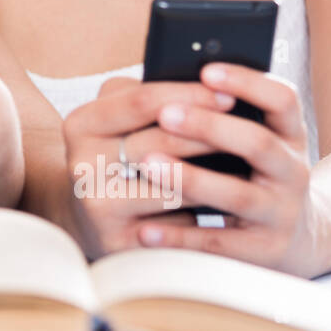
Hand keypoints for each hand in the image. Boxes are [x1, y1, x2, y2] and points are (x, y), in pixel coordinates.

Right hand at [61, 76, 237, 259]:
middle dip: (210, 134)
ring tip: (246, 166)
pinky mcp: (119, 241)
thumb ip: (147, 98)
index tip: (229, 94)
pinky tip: (224, 204)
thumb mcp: (119, 119)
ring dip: (214, 177)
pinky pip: (175, 225)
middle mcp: (81, 165)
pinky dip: (203, 215)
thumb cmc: (118, 156)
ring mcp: (97, 207)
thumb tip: (208, 89)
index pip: (142, 100)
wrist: (90, 217)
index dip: (190, 95)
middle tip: (250, 131)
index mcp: (80, 124)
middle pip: (159, 142)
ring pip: (172, 186)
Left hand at [134, 63, 328, 276]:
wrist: (297, 241)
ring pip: (238, 196)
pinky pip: (218, 244)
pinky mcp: (265, 253)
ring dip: (191, 178)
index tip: (206, 70)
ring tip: (147, 163)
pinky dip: (180, 236)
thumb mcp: (254, 142)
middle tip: (165, 114)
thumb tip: (160, 89)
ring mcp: (282, 214)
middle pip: (258, 143)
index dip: (248, 82)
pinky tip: (144, 230)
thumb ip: (220, 116)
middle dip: (210, 127)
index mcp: (290, 136)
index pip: (282, 99)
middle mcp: (293, 172)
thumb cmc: (254, 176)